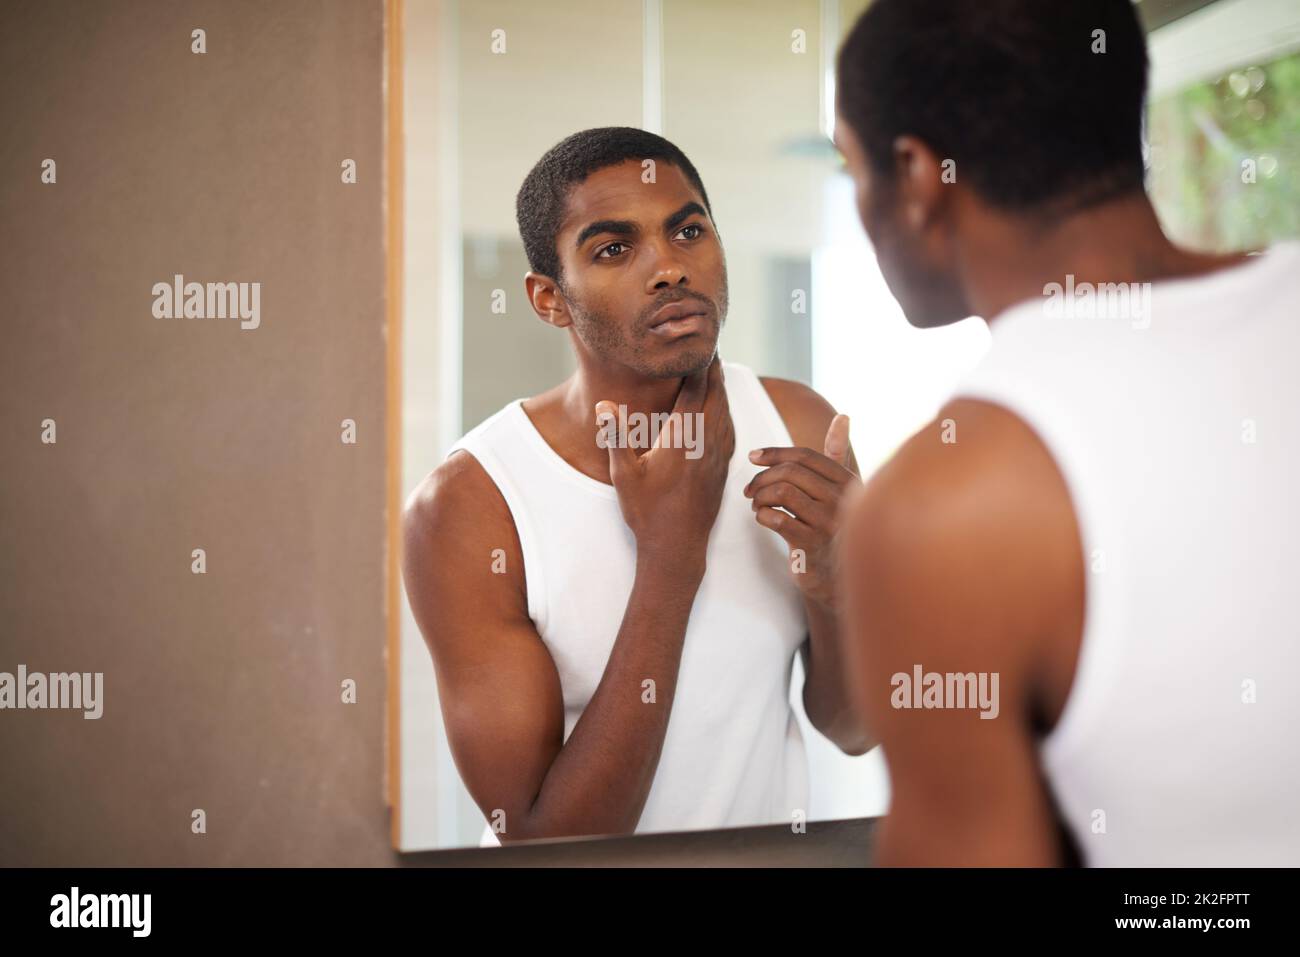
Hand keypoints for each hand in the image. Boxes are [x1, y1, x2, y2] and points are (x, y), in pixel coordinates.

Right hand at [596, 356, 734, 563]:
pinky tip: (721, 406)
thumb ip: (618, 436)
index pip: (696, 388)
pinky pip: (729, 427)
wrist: (677, 547)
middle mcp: (705, 442)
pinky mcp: (722, 466)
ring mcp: (717, 454)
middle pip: (716, 392)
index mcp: (682, 437)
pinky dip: (725, 408)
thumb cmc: (647, 512)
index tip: (697, 340)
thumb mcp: (624, 475)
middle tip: (708, 342)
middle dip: (712, 367)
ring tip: (714, 366)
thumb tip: (606, 404)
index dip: (698, 362)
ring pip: (725, 409)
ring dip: (720, 386)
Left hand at [743, 413, 858, 606]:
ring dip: (760, 496)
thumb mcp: (841, 490)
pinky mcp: (810, 545)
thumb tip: (843, 417)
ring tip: (756, 504)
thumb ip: (836, 455)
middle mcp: (841, 500)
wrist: (837, 575)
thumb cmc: (834, 526)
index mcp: (847, 482)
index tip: (753, 456)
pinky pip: (776, 519)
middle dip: (762, 477)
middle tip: (750, 489)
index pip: (806, 456)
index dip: (775, 453)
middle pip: (791, 472)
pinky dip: (761, 515)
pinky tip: (763, 519)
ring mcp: (827, 523)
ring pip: (782, 492)